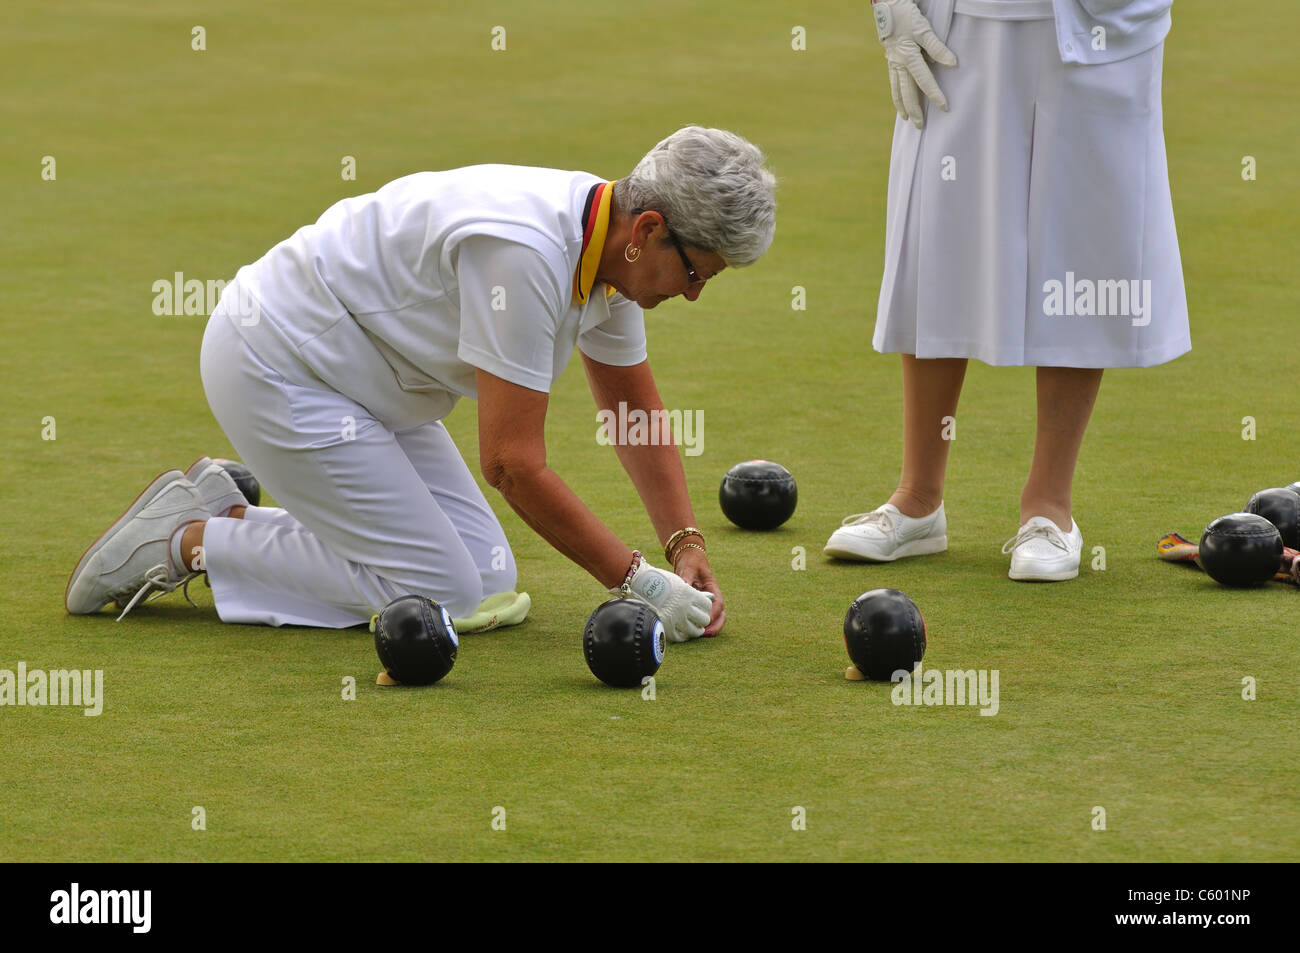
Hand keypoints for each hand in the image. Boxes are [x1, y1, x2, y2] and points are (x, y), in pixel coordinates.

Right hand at [617, 557, 713, 642]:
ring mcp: (676, 618)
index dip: (705, 607)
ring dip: (696, 630)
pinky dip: (683, 636)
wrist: (639, 583)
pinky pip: (680, 636)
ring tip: (694, 628)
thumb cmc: (657, 580)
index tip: (702, 608)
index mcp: (689, 594)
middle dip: (702, 620)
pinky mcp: (666, 627)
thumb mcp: (678, 581)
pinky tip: (683, 633)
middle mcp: (685, 607)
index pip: (707, 605)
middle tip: (699, 620)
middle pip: (704, 619)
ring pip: (695, 630)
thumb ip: (691, 592)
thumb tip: (704, 600)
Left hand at [671, 547, 725, 636]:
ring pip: (714, 619)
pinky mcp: (699, 606)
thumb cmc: (690, 563)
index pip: (718, 603)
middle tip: (706, 634)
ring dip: (710, 629)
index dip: (714, 613)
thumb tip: (684, 585)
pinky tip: (691, 632)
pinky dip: (700, 626)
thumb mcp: (688, 567)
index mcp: (713, 588)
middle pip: (721, 615)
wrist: (688, 559)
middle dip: (716, 626)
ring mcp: (707, 603)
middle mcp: (712, 598)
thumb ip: (687, 576)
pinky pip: (703, 618)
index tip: (706, 621)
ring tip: (699, 636)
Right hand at [873, 0, 956, 128]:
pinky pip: (893, 82)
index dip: (935, 95)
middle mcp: (899, 64)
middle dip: (915, 110)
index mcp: (908, 58)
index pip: (925, 81)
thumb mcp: (924, 29)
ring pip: (897, 90)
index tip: (944, 108)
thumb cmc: (906, 16)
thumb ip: (937, 48)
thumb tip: (952, 64)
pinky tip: (899, 100)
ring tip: (907, 119)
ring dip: (902, 106)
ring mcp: (892, 63)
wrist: (886, 6)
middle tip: (920, 126)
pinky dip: (896, 94)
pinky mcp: (890, 60)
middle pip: (908, 93)